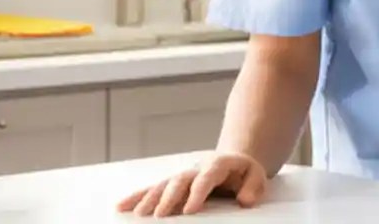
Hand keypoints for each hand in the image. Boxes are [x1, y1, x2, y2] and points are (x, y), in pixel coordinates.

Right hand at [115, 152, 266, 216]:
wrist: (232, 162)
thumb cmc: (243, 173)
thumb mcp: (256, 176)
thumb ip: (253, 187)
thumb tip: (244, 200)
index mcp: (217, 165)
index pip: (207, 178)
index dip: (198, 192)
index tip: (190, 209)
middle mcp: (195, 169)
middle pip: (180, 181)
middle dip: (169, 197)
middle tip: (159, 215)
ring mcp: (182, 176)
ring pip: (163, 185)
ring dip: (149, 198)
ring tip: (138, 214)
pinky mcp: (172, 184)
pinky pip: (152, 189)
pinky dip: (137, 197)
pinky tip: (122, 206)